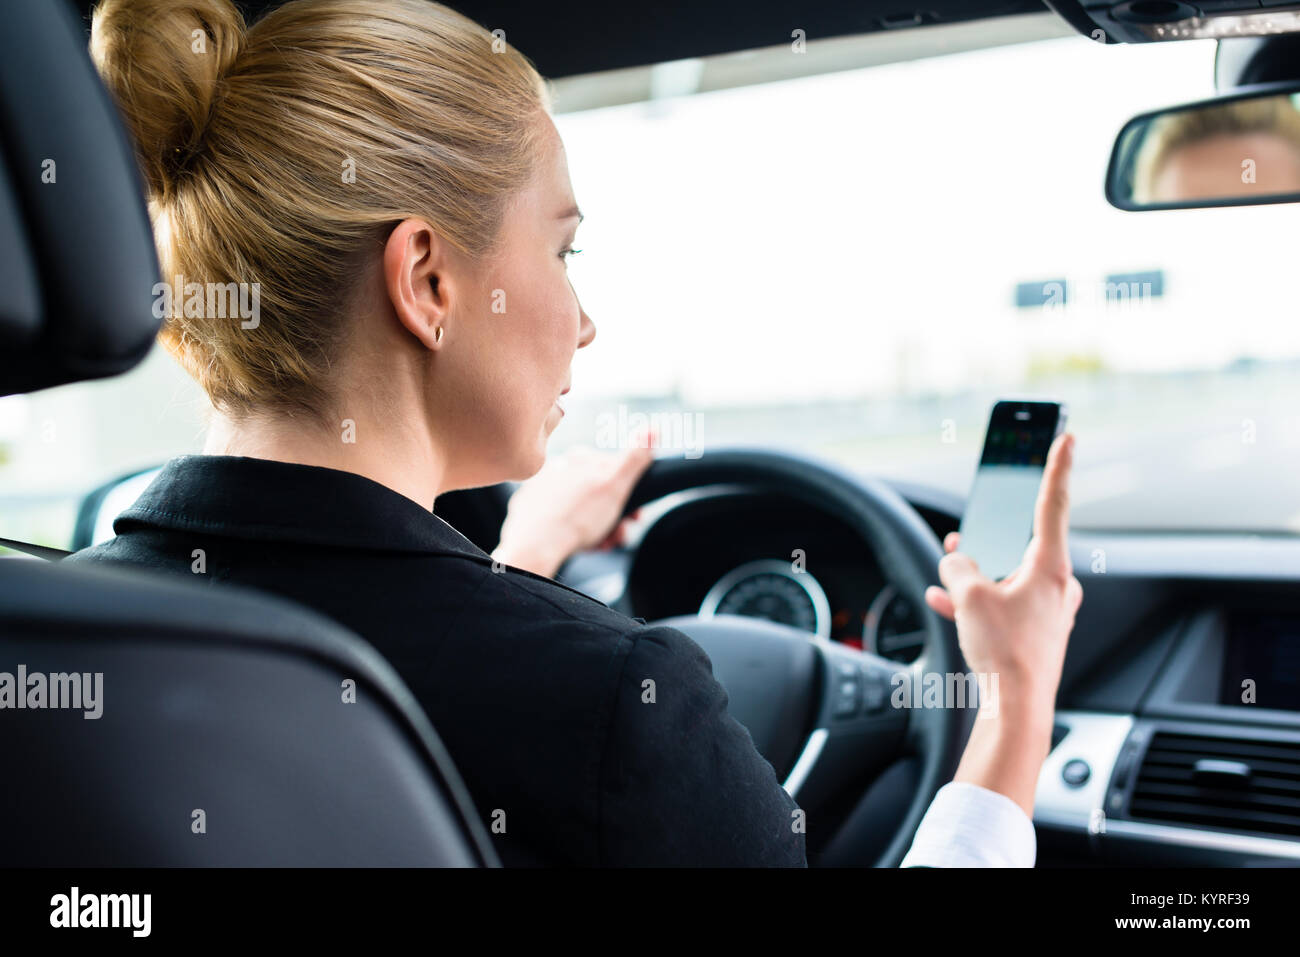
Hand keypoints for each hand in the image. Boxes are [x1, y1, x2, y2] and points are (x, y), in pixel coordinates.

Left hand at [491, 432, 656, 577]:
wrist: (535, 546)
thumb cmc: (577, 517)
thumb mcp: (615, 484)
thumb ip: (634, 458)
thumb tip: (652, 428)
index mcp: (579, 458)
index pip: (613, 473)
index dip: (628, 497)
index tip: (634, 517)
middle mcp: (557, 468)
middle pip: (597, 494)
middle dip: (613, 517)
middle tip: (616, 536)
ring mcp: (540, 489)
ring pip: (581, 509)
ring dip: (597, 529)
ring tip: (599, 544)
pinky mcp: (528, 510)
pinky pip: (559, 521)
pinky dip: (572, 533)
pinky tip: (579, 545)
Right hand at [921, 432, 1082, 815]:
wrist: (1017, 709)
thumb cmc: (1005, 652)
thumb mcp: (969, 596)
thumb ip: (958, 568)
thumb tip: (955, 561)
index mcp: (1050, 566)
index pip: (1052, 503)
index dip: (1056, 466)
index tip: (1067, 437)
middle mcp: (1056, 585)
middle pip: (1021, 544)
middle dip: (990, 537)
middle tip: (972, 529)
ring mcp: (1047, 611)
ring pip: (1007, 576)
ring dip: (978, 572)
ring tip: (949, 570)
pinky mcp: (1034, 633)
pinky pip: (1002, 603)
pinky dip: (977, 599)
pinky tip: (947, 601)